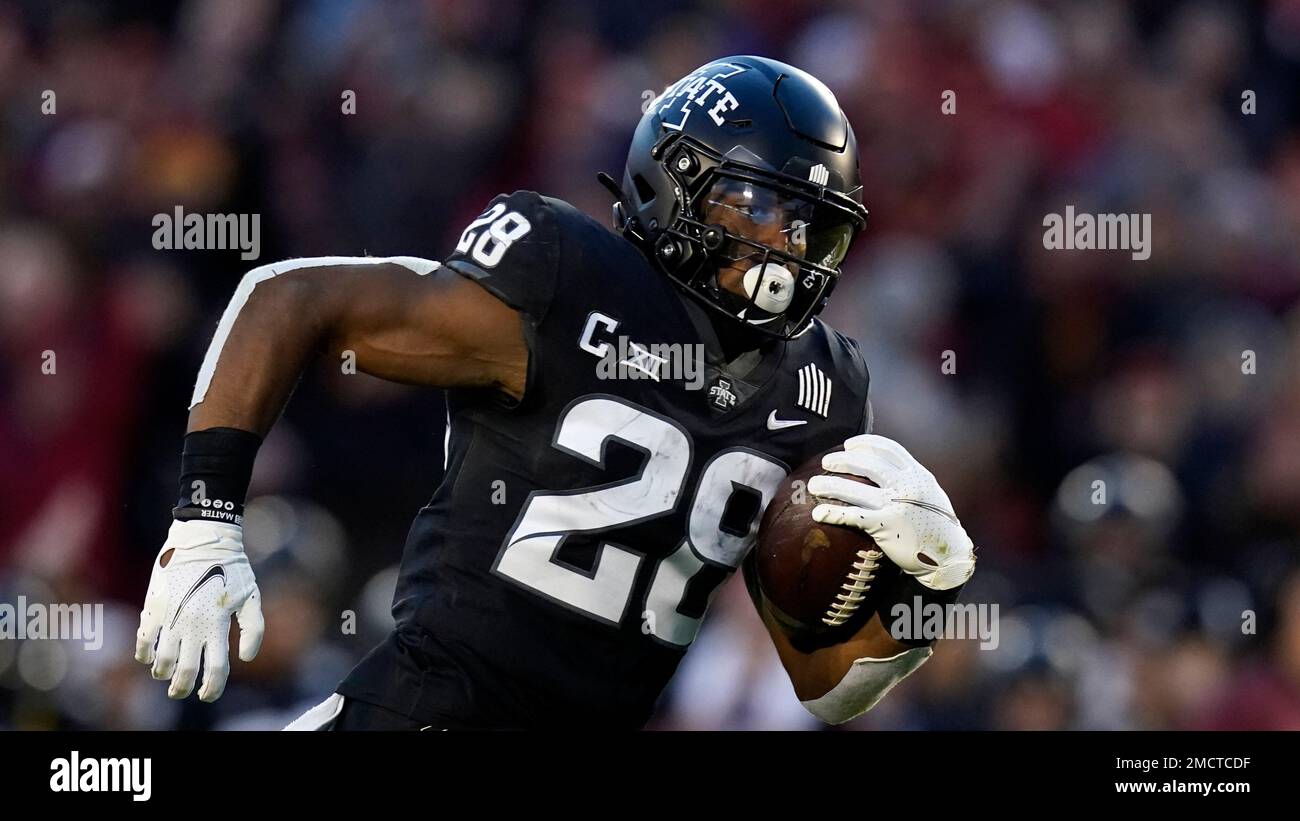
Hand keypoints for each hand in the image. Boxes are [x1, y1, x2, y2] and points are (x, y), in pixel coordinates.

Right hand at [134, 519, 263, 700]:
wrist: (203, 538)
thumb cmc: (232, 568)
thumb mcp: (251, 596)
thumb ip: (253, 629)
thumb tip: (245, 659)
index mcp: (219, 624)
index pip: (216, 669)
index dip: (212, 688)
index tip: (208, 695)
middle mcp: (194, 624)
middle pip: (186, 672)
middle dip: (183, 688)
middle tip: (181, 692)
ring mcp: (172, 617)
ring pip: (162, 661)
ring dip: (163, 674)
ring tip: (167, 675)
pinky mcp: (154, 607)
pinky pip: (143, 640)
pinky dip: (143, 654)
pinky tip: (149, 657)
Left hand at [807, 434, 974, 590]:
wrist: (949, 555)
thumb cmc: (937, 526)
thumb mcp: (930, 494)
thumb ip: (911, 480)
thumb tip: (887, 468)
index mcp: (918, 475)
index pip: (889, 449)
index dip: (866, 444)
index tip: (849, 445)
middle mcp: (907, 485)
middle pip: (868, 465)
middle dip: (843, 461)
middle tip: (826, 463)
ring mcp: (896, 505)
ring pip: (855, 489)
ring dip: (830, 486)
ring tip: (814, 485)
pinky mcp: (887, 525)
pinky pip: (854, 516)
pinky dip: (833, 513)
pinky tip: (819, 514)